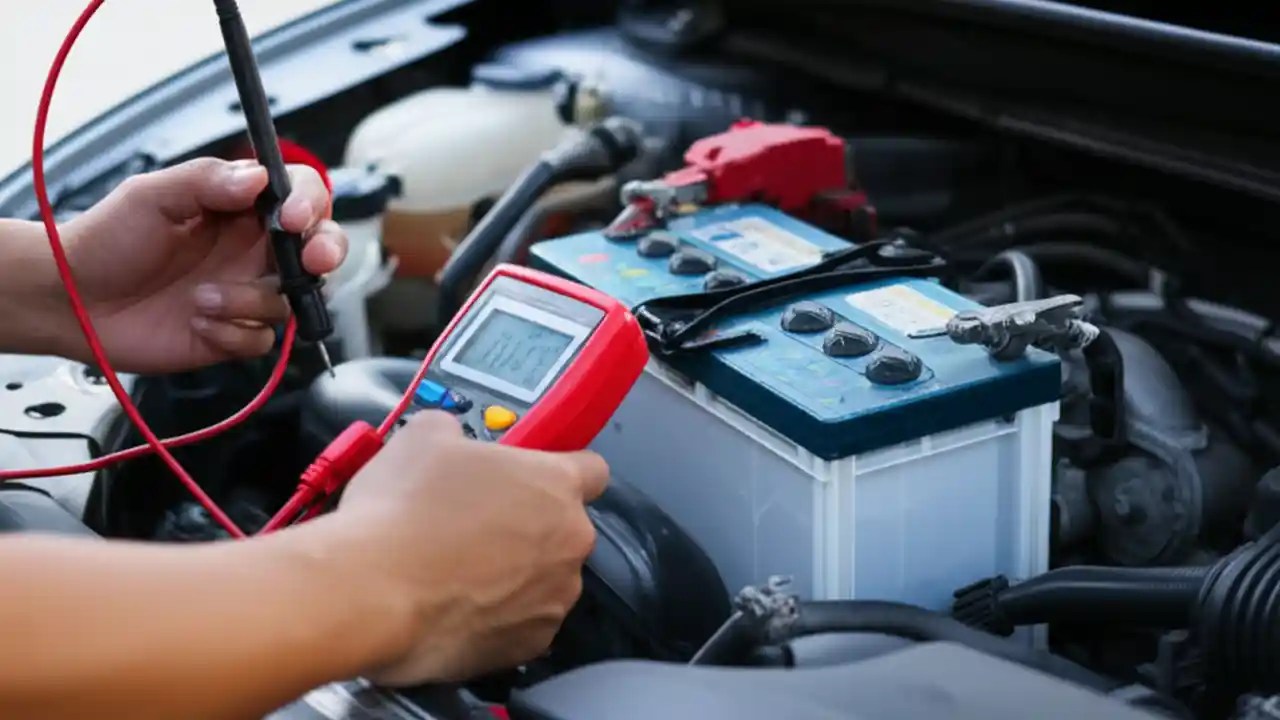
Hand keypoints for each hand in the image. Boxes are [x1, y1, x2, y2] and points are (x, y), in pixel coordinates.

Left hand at [59, 157, 347, 372]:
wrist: (71, 301)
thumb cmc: (105, 241)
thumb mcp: (150, 196)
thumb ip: (206, 180)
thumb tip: (260, 178)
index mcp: (239, 210)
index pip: (300, 197)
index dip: (310, 204)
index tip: (294, 216)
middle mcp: (251, 250)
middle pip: (319, 248)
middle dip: (325, 252)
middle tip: (311, 261)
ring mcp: (246, 293)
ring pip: (290, 300)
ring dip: (250, 300)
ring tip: (201, 298)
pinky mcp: (234, 334)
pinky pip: (263, 339)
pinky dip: (232, 333)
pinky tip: (197, 324)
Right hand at [321, 411, 608, 684]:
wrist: (369, 593)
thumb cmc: (400, 513)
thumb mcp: (423, 437)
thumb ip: (456, 432)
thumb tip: (451, 438)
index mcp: (556, 484)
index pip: (592, 470)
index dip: (559, 469)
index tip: (530, 476)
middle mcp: (570, 542)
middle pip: (563, 528)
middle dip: (527, 525)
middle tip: (473, 523)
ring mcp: (554, 597)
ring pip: (545, 578)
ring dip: (513, 572)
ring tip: (455, 568)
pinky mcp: (529, 644)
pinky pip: (523, 623)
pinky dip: (497, 616)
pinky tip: (454, 603)